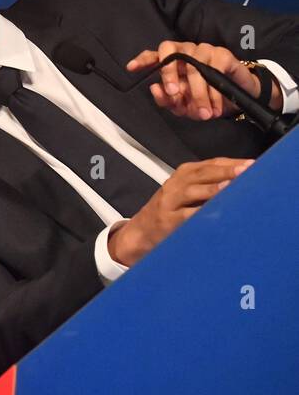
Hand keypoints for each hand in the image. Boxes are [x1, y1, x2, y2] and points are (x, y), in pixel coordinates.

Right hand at [108, 157, 253, 265]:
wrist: (141, 231)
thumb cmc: (170, 210)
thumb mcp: (186, 191)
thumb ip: (210, 183)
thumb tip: (244, 179)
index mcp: (183, 174)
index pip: (210, 164)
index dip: (232, 163)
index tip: (253, 164)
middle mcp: (176, 185)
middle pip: (202, 174)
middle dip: (226, 171)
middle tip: (246, 170)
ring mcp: (170, 202)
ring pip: (192, 191)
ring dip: (212, 188)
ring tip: (230, 185)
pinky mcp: (167, 221)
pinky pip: (185, 215)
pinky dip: (198, 212)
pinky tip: (212, 211)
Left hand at [126, 41, 260, 119]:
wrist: (235, 98)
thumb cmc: (203, 98)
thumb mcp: (183, 104)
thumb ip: (168, 99)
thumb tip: (155, 88)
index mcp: (170, 60)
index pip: (153, 55)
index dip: (143, 60)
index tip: (131, 68)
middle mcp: (184, 50)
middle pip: (170, 52)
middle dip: (168, 73)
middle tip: (173, 93)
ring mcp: (203, 49)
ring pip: (194, 67)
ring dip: (198, 93)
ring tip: (203, 114)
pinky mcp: (222, 54)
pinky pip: (214, 70)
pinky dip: (214, 92)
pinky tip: (215, 106)